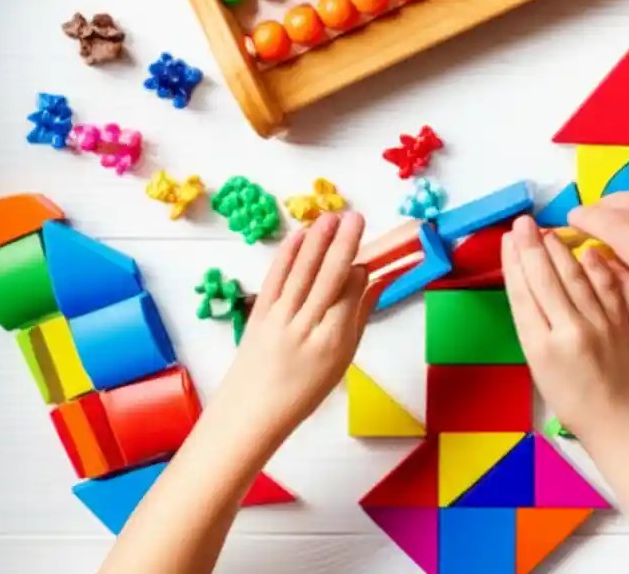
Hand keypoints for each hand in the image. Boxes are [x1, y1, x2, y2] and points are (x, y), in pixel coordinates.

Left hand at [207, 212, 367, 447]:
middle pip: (327, 279)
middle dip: (343, 245)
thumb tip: (375, 282)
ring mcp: (278, 318)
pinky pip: (275, 279)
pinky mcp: (258, 313)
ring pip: (301, 273)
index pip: (349, 297)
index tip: (369, 253)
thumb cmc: (304, 390)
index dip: (359, 272)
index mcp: (332, 343)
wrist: (252, 411)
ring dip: (316, 241)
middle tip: (356, 217)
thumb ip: (359, 317)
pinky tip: (300, 235)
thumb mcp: (343, 359)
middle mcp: (305, 327)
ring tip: (331, 216)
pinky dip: (287, 255)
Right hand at [502, 215, 628, 438]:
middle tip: (523, 222)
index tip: (508, 239)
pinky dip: (596, 265)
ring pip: (575, 276)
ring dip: (559, 250)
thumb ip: (533, 323)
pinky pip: (607, 285)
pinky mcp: (620, 322)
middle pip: (546, 279)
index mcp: (541, 347)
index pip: (523, 293)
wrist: (614, 417)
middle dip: (532, 247)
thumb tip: (527, 279)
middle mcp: (568, 332)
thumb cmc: (570, 397)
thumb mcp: (537, 365)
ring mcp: (598, 325)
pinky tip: (586, 249)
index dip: (514, 262)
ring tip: (547, 230)